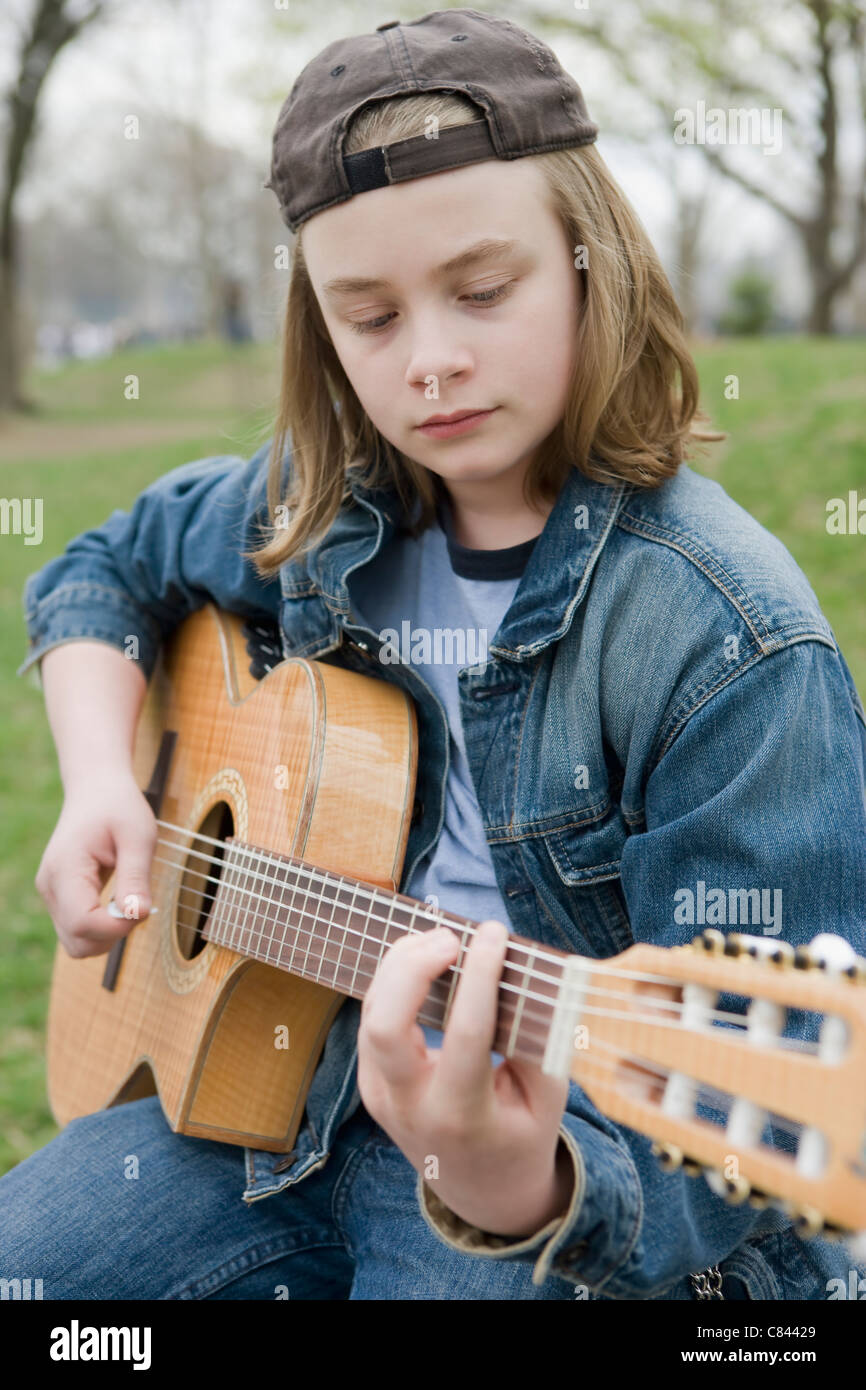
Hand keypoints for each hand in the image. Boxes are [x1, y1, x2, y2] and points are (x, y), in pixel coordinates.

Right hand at [34, 773, 156, 957]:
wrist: (95, 789)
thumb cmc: (119, 807)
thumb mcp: (138, 835)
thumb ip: (136, 876)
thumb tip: (139, 914)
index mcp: (65, 868)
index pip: (82, 923)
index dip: (116, 927)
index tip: (143, 907)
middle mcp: (50, 886)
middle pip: (77, 942)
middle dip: (113, 934)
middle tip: (138, 901)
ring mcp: (51, 894)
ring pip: (76, 943)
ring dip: (108, 933)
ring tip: (128, 898)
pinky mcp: (59, 898)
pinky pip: (78, 930)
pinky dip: (102, 926)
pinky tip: (118, 899)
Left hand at [357, 919, 573, 1237]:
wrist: (482, 1191)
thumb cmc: (522, 1137)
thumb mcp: (547, 1100)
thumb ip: (537, 1041)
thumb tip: (522, 972)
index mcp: (461, 1118)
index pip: (465, 1035)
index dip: (480, 976)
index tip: (494, 932)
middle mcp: (409, 1107)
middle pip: (384, 1026)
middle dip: (411, 969)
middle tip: (450, 937)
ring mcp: (380, 1096)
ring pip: (371, 1015)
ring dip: (401, 967)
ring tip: (442, 940)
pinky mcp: (371, 1081)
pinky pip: (371, 1019)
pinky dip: (395, 982)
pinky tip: (425, 960)